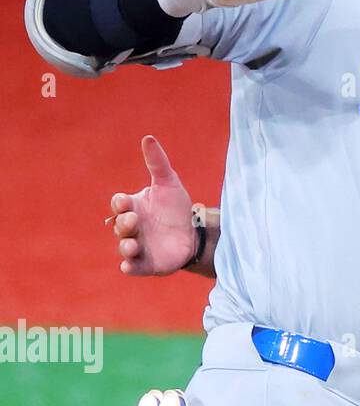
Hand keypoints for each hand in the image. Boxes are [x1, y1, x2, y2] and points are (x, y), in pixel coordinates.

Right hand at [109, 135, 196, 276]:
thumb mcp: (168, 183)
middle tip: (134, 220)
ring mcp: (137, 246)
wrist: (193, 232)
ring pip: (124, 247)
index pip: (119, 204)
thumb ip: (158, 163)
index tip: (125, 201)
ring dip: (126, 246)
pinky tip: (129, 267)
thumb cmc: (175, 208)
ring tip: (132, 244)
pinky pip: (133, 267)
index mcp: (133, 207)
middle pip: (119, 225)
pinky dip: (129, 267)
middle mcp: (131, 227)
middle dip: (124, 223)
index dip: (119, 203)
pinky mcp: (146, 264)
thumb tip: (148, 138)